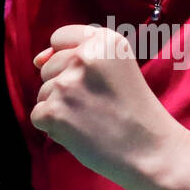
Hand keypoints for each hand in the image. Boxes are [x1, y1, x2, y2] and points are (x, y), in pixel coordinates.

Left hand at [31, 24, 184, 189]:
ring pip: (43, 92)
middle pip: (49, 67)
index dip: (70, 60)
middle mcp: (84, 56)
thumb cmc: (135, 111)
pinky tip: (81, 132)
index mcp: (105, 40)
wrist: (152, 151)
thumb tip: (37, 60)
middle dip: (65, 86)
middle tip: (99, 104)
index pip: (60, 38)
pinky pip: (38, 114)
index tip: (91, 79)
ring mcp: (67, 84)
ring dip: (61, 107)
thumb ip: (77, 55)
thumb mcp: (118, 67)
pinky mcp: (55, 111)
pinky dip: (55, 127)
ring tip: (92, 119)